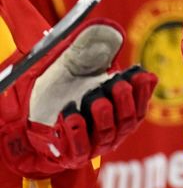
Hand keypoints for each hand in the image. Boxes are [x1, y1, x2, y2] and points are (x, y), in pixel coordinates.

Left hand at [0, 21, 156, 178]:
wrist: (34, 115)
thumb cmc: (65, 88)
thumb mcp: (80, 66)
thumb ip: (97, 51)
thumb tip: (113, 33)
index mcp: (124, 112)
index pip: (141, 104)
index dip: (144, 91)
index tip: (142, 75)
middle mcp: (114, 131)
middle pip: (127, 121)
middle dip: (125, 102)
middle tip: (118, 84)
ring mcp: (94, 145)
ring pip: (106, 135)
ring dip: (103, 117)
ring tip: (97, 101)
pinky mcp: (72, 155)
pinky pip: (79, 149)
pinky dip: (77, 134)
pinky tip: (72, 117)